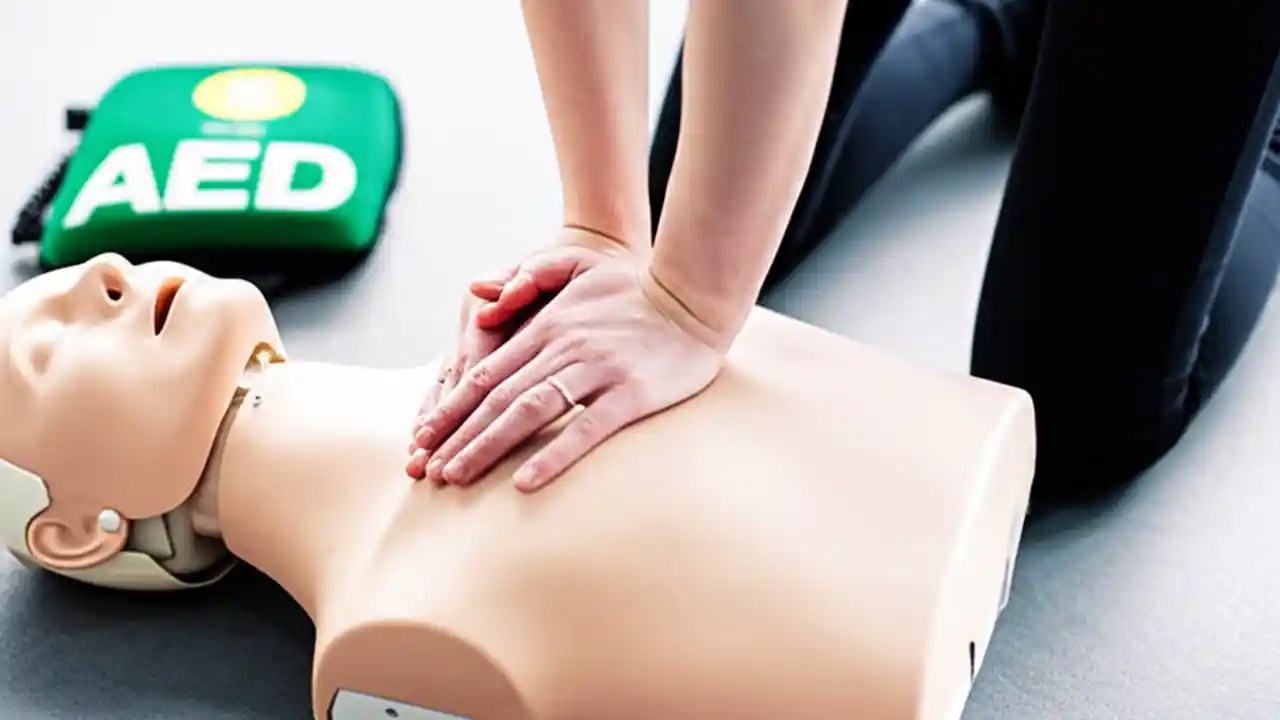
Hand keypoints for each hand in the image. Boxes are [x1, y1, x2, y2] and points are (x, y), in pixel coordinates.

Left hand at [408, 258, 724, 491]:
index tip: (422, 438)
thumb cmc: (634, 288)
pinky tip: (525, 483)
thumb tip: (481, 294)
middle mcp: (564, 349)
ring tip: (456, 476)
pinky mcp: (630, 395)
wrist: (695, 298)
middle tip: (426, 470)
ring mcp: (597, 372)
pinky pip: (585, 431)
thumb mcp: (577, 266)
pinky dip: (553, 456)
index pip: (484, 372)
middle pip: (496, 398)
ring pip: (528, 413)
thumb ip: (528, 276)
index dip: (449, 407)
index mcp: (547, 326)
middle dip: (455, 436)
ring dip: (486, 447)